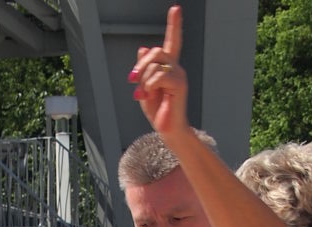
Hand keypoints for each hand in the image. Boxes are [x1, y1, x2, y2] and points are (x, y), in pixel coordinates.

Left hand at [129, 5, 188, 139]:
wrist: (168, 130)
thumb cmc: (157, 111)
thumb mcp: (145, 88)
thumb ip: (143, 70)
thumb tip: (142, 48)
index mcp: (168, 67)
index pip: (173, 41)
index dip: (174, 24)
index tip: (176, 8)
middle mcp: (176, 67)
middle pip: (156, 51)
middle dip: (141, 65)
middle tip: (132, 80)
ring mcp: (179, 75)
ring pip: (155, 65)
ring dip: (143, 80)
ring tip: (143, 94)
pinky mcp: (179, 84)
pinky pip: (158, 77)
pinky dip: (149, 87)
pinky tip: (148, 96)